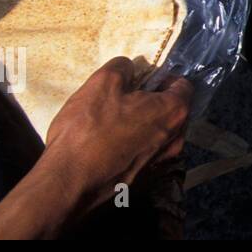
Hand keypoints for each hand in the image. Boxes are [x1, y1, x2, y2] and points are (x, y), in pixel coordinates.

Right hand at [41, 58, 193, 215]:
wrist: (69, 184)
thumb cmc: (88, 130)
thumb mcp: (101, 83)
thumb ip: (121, 68)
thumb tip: (128, 68)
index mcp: (174, 112)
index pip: (182, 85)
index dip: (162, 78)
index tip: (141, 80)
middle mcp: (176, 140)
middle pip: (172, 112)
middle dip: (152, 103)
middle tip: (123, 101)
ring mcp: (163, 164)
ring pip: (159, 135)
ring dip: (142, 126)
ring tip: (112, 125)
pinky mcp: (146, 183)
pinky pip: (146, 156)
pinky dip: (134, 148)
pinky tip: (110, 148)